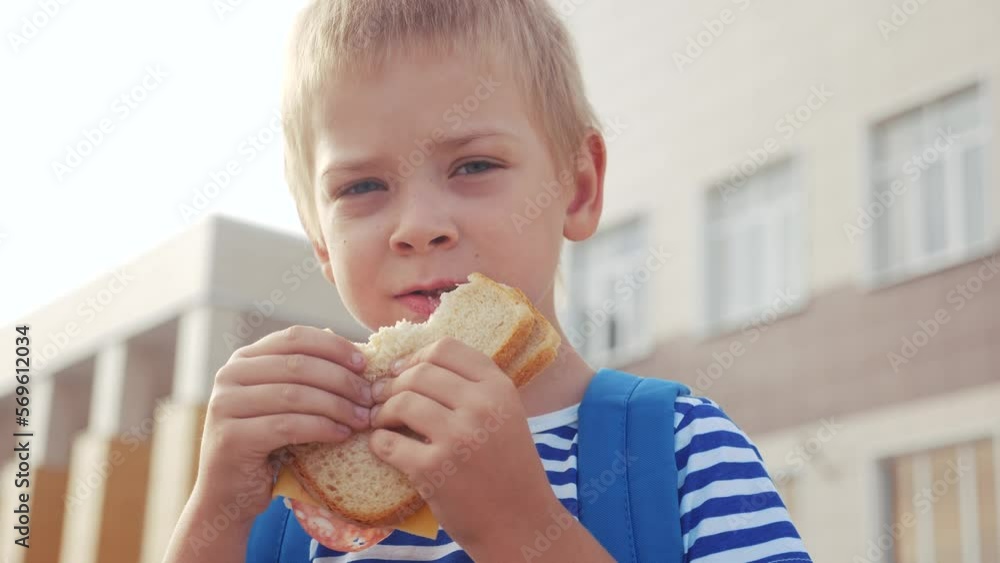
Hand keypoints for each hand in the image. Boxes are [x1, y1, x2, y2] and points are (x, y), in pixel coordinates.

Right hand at [192, 325, 373, 524]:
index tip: (364, 364)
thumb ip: (308, 377)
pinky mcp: (231, 437)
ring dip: (337, 405)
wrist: (229, 494)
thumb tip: (361, 355)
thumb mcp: (284, 403)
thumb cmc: (267, 446)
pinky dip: (321, 428)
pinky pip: (287, 426)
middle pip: (298, 365)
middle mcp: (229, 375)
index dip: (334, 346)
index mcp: (244, 359)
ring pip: (295, 394)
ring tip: (362, 418)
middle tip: (370, 397)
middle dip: (341, 380)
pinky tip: (342, 434)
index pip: (295, 337)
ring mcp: (225, 405)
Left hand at [367, 336, 557, 549]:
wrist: (520, 522)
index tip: (400, 372)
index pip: (445, 348)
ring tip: (381, 422)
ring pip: (401, 402)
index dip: (415, 357)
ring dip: (381, 412)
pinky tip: (384, 447)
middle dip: (391, 384)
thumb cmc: (508, 467)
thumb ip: (471, 387)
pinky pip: (388, 443)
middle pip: (419, 373)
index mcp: (499, 387)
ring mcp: (457, 437)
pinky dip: (379, 443)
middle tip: (380, 399)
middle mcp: (481, 406)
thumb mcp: (504, 414)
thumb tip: (413, 364)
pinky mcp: (434, 469)